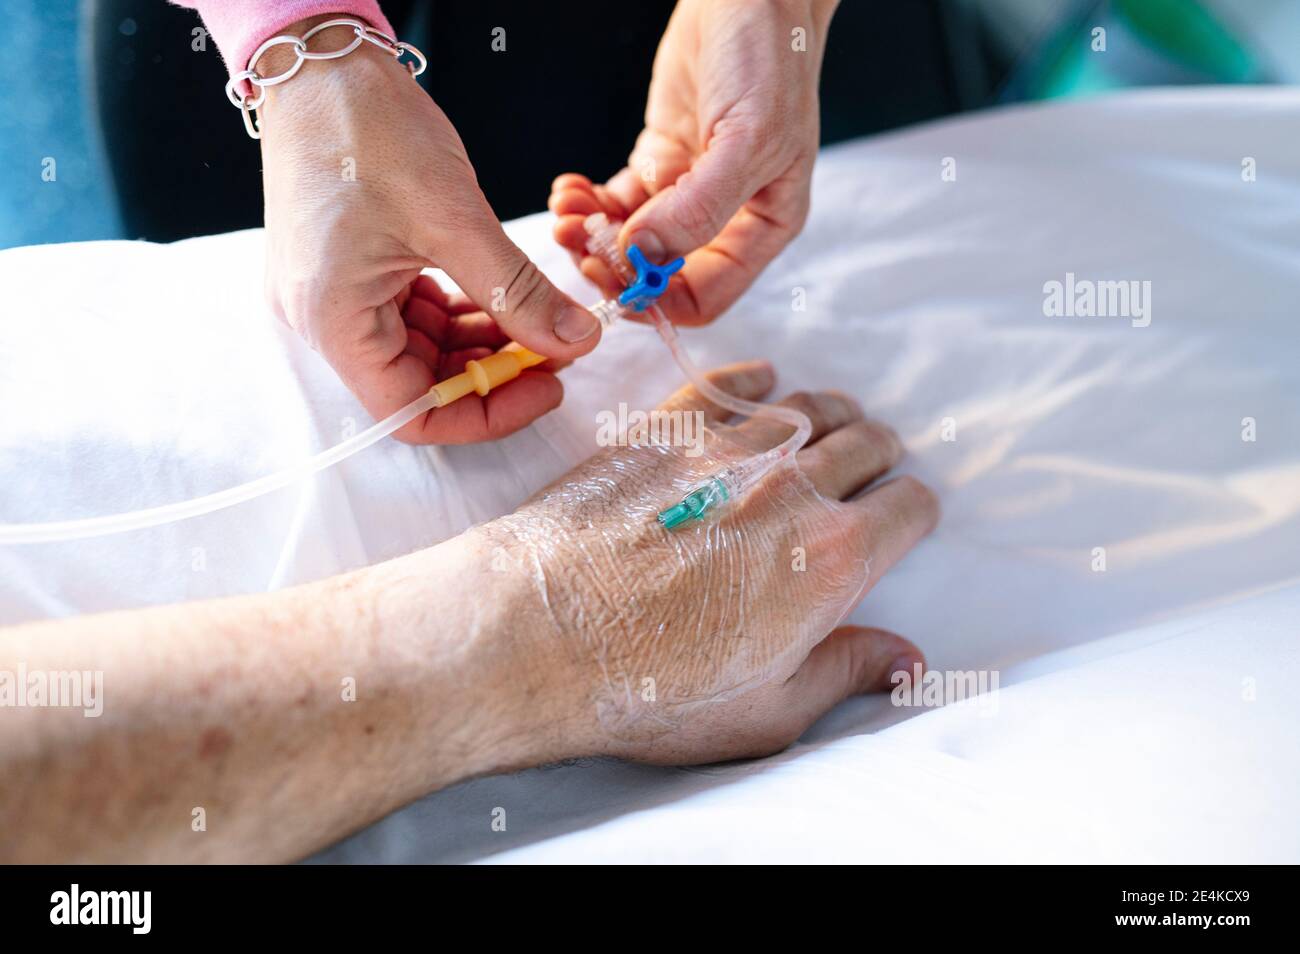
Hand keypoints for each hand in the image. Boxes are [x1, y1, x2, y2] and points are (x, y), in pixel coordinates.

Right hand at [258, 18, 601, 442]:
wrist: (321, 64)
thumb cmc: (366, 131)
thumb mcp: (455, 220)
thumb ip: (519, 292)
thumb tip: (578, 341)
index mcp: (334, 322)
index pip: (412, 413)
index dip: (484, 414)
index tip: (544, 387)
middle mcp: (326, 321)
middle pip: (421, 384)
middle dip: (493, 374)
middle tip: (558, 349)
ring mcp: (338, 295)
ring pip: (424, 350)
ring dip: (484, 343)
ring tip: (543, 321)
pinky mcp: (355, 270)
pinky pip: (416, 312)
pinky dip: (465, 313)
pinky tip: (509, 299)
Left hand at [459, 361, 937, 764]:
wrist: (538, 636)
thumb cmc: (649, 691)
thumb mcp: (766, 712)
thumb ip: (845, 672)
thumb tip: (906, 661)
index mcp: (833, 558)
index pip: (909, 508)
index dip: (912, 512)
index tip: (902, 518)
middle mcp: (792, 489)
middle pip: (865, 444)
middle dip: (880, 453)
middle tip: (875, 463)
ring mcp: (725, 450)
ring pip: (805, 405)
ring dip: (831, 413)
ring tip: (832, 422)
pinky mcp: (663, 430)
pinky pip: (727, 383)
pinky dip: (755, 379)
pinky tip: (761, 383)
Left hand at [549, 0, 835, 324]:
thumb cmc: (769, 60)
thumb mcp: (746, 141)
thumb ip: (697, 209)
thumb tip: (644, 257)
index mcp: (763, 227)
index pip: (705, 298)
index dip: (656, 300)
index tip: (613, 278)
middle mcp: (727, 219)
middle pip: (659, 275)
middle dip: (613, 265)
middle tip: (573, 243)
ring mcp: (689, 192)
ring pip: (631, 241)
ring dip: (592, 235)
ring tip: (565, 211)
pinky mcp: (660, 161)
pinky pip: (617, 203)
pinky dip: (590, 204)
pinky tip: (569, 191)